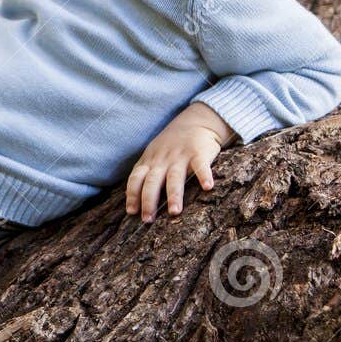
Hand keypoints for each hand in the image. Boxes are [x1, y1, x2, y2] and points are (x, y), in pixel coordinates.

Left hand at [125, 102, 235, 221]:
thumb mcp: (153, 156)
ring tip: (174, 211)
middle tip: (148, 219)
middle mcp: (163, 160)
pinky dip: (204, 175)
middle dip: (149, 201)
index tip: (132, 212)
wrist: (195, 122)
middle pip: (152, 182)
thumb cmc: (170, 146)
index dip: (132, 195)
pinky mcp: (199, 152)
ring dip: (174, 195)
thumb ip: (145, 174)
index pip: (136, 179)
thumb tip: (135, 203)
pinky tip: (208, 188)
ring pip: (175, 177)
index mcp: (150, 162)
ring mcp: (181, 156)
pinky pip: (201, 165)